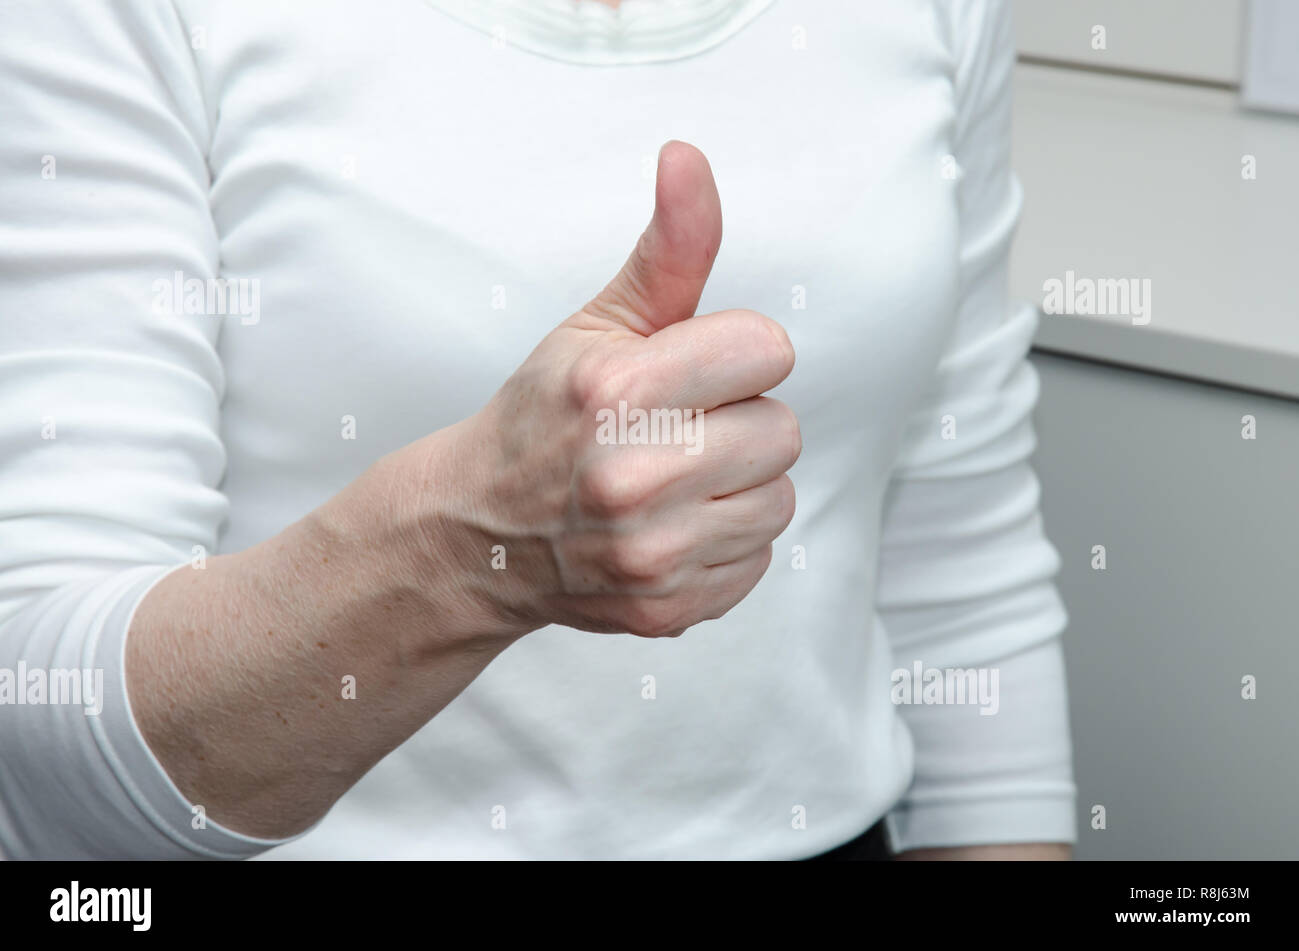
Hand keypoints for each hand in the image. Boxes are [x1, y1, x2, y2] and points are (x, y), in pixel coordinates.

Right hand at [410, 141, 799, 638]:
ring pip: (779, 500)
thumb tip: (690, 157)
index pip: (769, 348)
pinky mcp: (665, 607)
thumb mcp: (596, 325)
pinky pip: (758, 561)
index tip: (688, 374)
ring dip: (737, 486)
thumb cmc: (542, 418)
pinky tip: (669, 529)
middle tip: (673, 433)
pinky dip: (723, 544)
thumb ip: (667, 248)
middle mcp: (634, 476)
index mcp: (618, 391)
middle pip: (784, 430)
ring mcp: (650, 553)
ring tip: (673, 483)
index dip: (732, 355)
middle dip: (737, 422)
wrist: (478, 533)